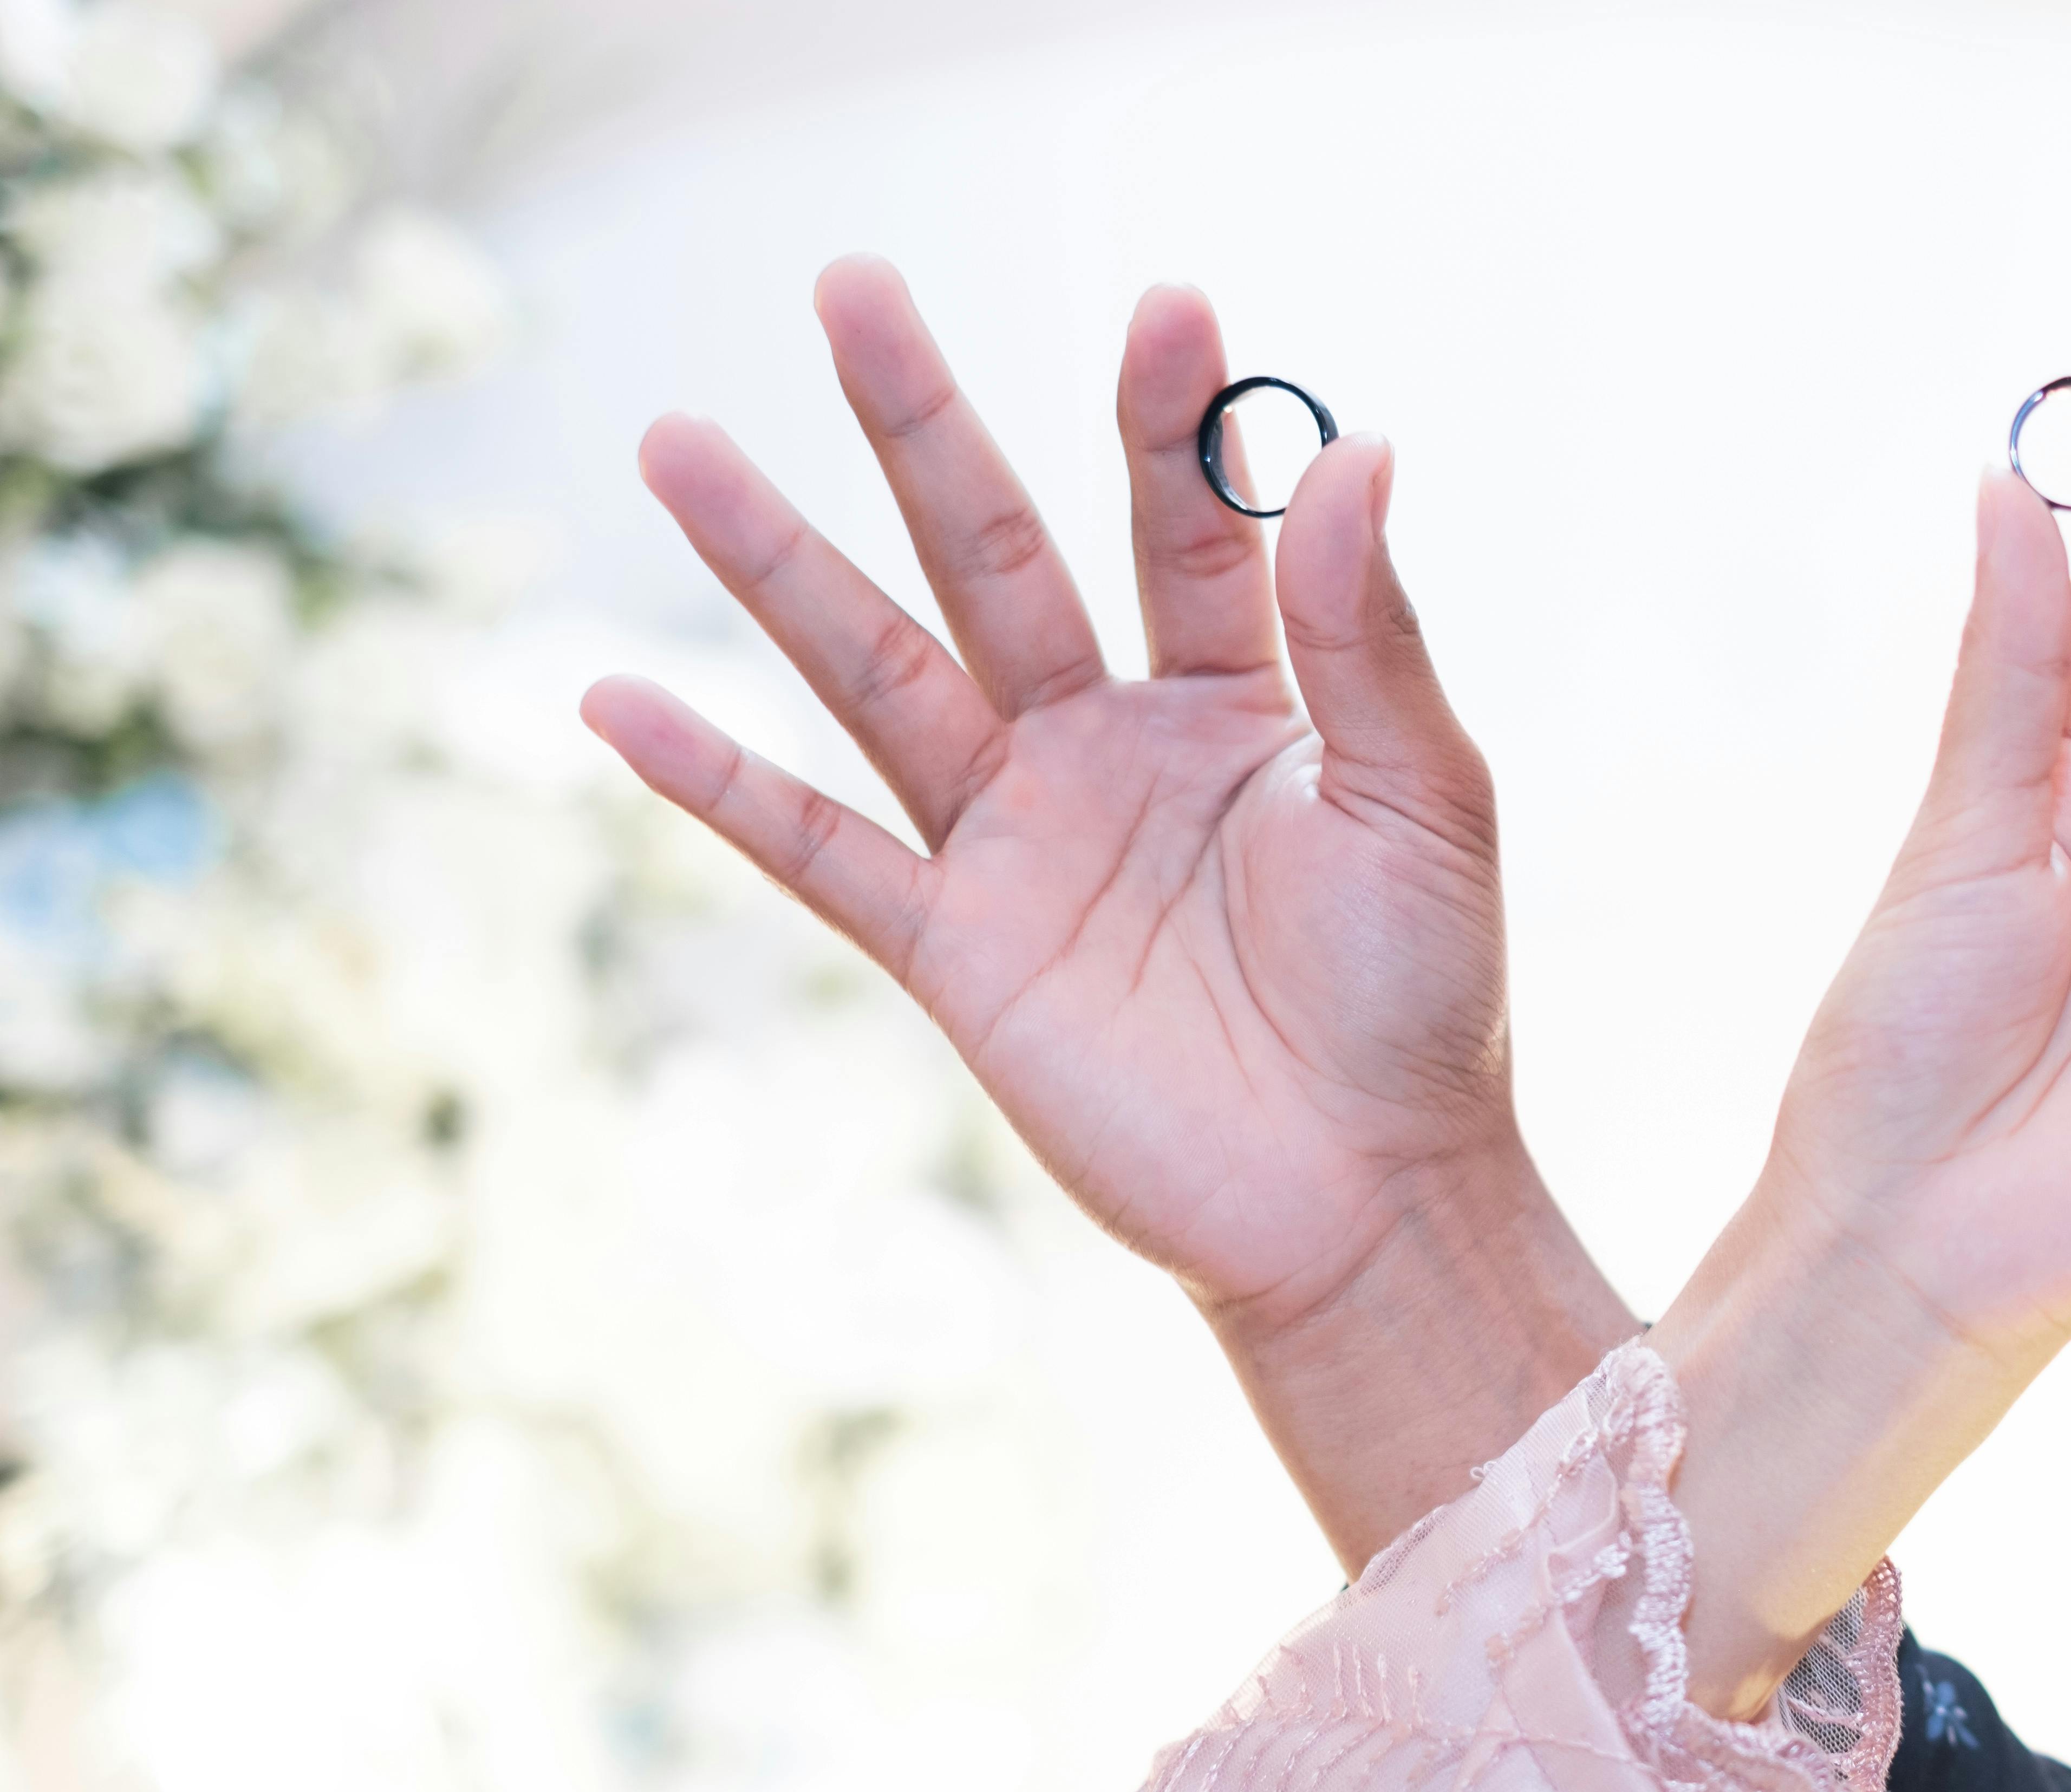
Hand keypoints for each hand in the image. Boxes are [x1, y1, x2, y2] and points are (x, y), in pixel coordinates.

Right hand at [581, 259, 1627, 1567]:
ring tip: (679, 444)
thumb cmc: (1419, 1001)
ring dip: (775, 565)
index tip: (1171, 309)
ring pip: (878, 670)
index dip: (1169, 424)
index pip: (1185, 528)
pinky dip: (717, 786)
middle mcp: (1108, 745)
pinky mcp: (958, 951)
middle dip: (922, 426)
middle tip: (851, 286)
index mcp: (1235, 700)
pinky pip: (819, 854)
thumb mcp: (1425, 802)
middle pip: (992, 556)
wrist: (1366, 1198)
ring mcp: (1020, 840)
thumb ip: (1371, 638)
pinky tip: (617, 699)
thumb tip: (1360, 449)